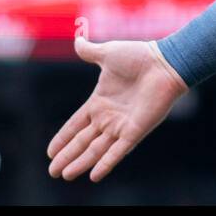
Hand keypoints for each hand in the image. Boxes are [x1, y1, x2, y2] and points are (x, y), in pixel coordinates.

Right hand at [46, 37, 186, 181]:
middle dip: (67, 156)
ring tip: (65, 175)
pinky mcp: (136, 130)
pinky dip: (106, 163)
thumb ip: (90, 52)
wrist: (165, 62)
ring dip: (81, 163)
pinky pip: (119, 151)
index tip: (50, 151)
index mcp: (100, 102)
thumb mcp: (108, 54)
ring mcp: (122, 125)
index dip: (63, 138)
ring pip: (96, 149)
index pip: (76, 125)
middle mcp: (109, 117)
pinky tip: (94, 175)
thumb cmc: (140, 57)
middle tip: (52, 172)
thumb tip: (77, 40)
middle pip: (83, 141)